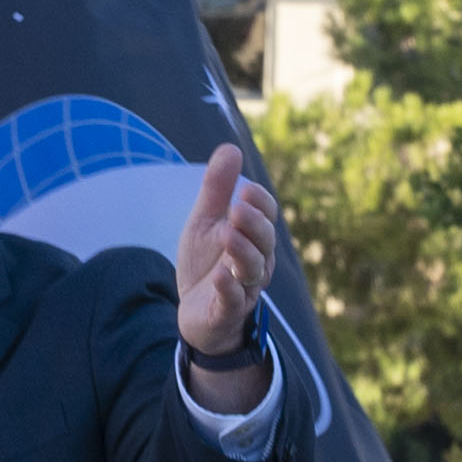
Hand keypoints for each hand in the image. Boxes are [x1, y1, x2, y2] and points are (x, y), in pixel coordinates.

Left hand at [175, 144, 281, 361]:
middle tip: (237, 208)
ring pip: (253, 269)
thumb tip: (230, 148)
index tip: (244, 189)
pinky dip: (228, 288)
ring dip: (242, 252)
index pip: (267, 216)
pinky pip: (233, 300)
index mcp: (253, 237)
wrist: (194, 313)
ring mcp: (244, 288)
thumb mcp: (204, 223)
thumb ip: (216, 189)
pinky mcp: (227, 311)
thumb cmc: (205, 264)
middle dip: (253, 224)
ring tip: (228, 235)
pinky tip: (219, 276)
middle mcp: (256, 261)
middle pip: (265, 241)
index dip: (259, 202)